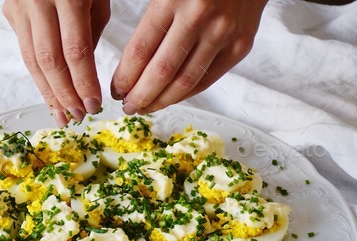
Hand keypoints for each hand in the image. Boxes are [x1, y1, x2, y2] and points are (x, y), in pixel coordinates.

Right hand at [3, 0, 110, 127]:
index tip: (94, 105)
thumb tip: (83, 75)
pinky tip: (50, 95)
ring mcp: (19, 5)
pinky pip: (25, 50)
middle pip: (49, 60)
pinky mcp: (10, 10)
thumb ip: (90, 33)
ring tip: (62, 116)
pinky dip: (38, 76)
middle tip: (79, 116)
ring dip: (48, 93)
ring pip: (31, 60)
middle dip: (65, 94)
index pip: (75, 51)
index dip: (84, 83)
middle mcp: (38, 0)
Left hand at [110, 0, 267, 114]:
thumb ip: (149, 23)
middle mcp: (199, 17)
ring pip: (185, 82)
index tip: (116, 89)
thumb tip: (129, 67)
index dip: (124, 77)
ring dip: (161, 101)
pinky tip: (170, 98)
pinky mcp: (240, 45)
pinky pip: (207, 80)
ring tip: (146, 107)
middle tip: (128, 106)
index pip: (140, 50)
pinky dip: (185, 94)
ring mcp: (223, 33)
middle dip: (139, 96)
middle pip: (161, 72)